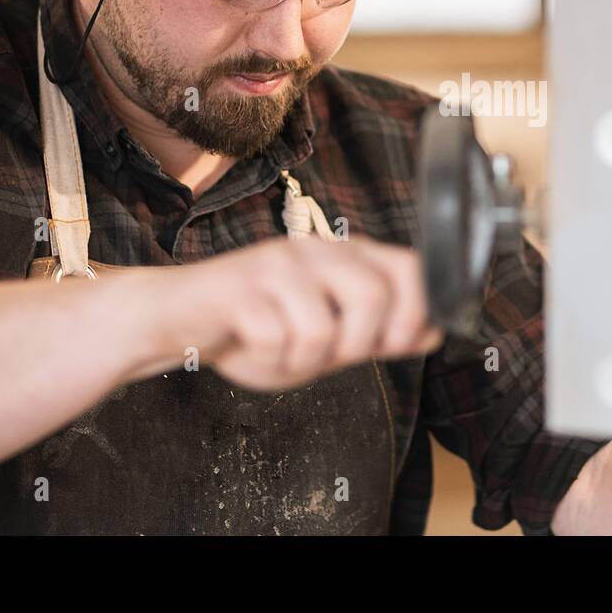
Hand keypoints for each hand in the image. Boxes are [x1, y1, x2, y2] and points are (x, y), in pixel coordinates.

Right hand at [143, 236, 441, 390]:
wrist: (175, 320)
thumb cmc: (254, 328)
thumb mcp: (328, 337)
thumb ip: (378, 332)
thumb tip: (436, 331)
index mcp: (344, 256)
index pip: (410, 267)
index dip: (416, 311)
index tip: (396, 344)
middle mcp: (316, 250)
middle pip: (374, 295)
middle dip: (359, 344)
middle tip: (332, 357)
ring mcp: (278, 265)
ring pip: (324, 328)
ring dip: (304, 361)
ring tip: (281, 353)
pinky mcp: (241, 287)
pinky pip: (278, 340)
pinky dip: (269, 361)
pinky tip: (251, 348)